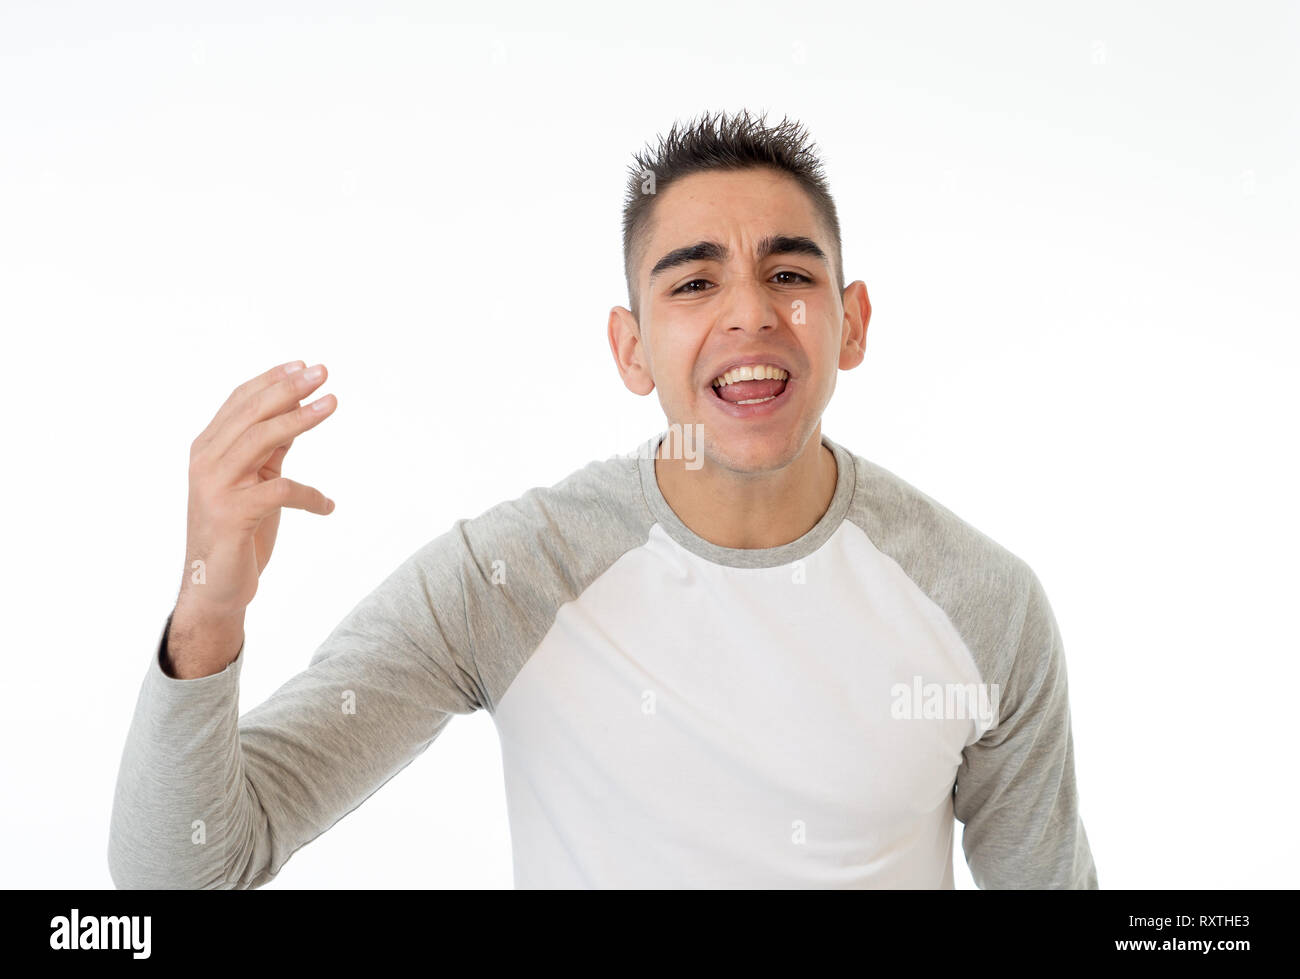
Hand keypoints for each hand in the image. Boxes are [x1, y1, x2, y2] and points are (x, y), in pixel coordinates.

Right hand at [178, 360, 336, 617]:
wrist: (214, 587)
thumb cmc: (238, 532)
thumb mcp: (255, 482)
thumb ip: (269, 451)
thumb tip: (297, 412)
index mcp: (208, 449)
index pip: (240, 402)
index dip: (271, 380)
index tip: (304, 365)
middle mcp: (205, 462)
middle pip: (251, 413)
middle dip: (289, 388)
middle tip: (323, 372)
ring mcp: (216, 487)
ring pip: (261, 440)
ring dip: (300, 419)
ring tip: (332, 403)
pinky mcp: (232, 515)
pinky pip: (280, 491)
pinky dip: (310, 496)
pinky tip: (329, 507)